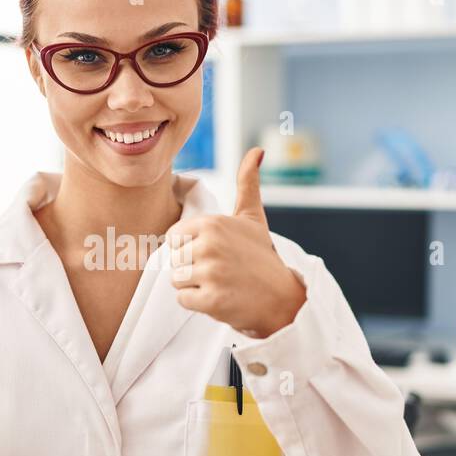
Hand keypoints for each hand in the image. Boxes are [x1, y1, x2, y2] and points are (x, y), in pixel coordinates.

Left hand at [167, 147, 306, 337]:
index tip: (212, 253)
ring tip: (220, 284)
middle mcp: (210, 245)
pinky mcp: (212, 300)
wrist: (282, 297)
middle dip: (191, 269)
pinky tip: (220, 298)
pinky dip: (198, 304)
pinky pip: (184, 301)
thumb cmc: (262, 256)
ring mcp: (211, 273)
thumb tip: (257, 150)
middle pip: (174, 260)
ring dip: (194, 287)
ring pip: (176, 281)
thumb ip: (247, 183)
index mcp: (212, 223)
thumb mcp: (252, 217)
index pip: (174, 238)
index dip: (189, 248)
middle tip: (220, 271)